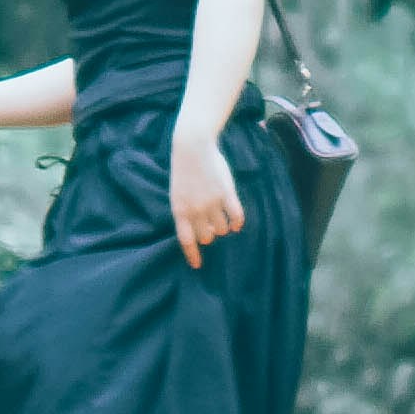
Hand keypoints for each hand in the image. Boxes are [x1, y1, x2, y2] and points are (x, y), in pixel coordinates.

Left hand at [169, 131, 246, 264]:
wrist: (192, 147)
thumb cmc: (184, 170)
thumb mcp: (178, 194)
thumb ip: (186, 211)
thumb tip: (197, 229)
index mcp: (180, 210)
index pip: (186, 240)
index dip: (192, 255)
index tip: (197, 266)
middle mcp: (195, 210)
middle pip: (207, 236)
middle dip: (209, 234)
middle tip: (211, 226)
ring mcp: (211, 203)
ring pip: (222, 228)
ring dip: (223, 227)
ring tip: (222, 218)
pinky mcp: (226, 194)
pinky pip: (236, 217)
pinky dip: (237, 222)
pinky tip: (237, 223)